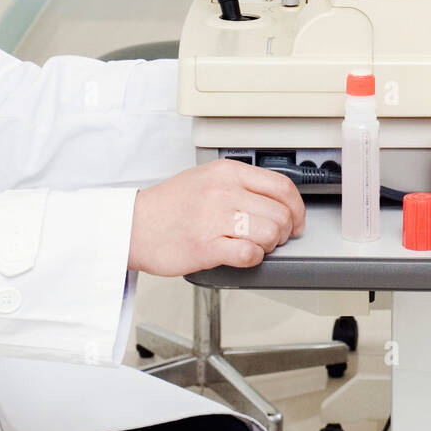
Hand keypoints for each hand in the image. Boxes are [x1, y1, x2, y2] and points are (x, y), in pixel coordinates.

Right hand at [128, 158, 305, 275]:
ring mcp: (215, 218)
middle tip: (275, 238)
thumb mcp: (206, 178)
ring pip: (269, 232)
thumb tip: (275, 200)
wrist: (133, 225)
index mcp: (227, 172)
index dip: (297, 207)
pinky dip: (254, 258)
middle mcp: (224, 191)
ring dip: (269, 245)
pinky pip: (249, 254)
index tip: (298, 219)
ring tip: (257, 246)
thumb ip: (240, 184)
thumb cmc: (168, 205)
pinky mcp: (206, 246)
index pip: (282, 186)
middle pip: (280, 212)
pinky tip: (244, 255)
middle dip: (284, 231)